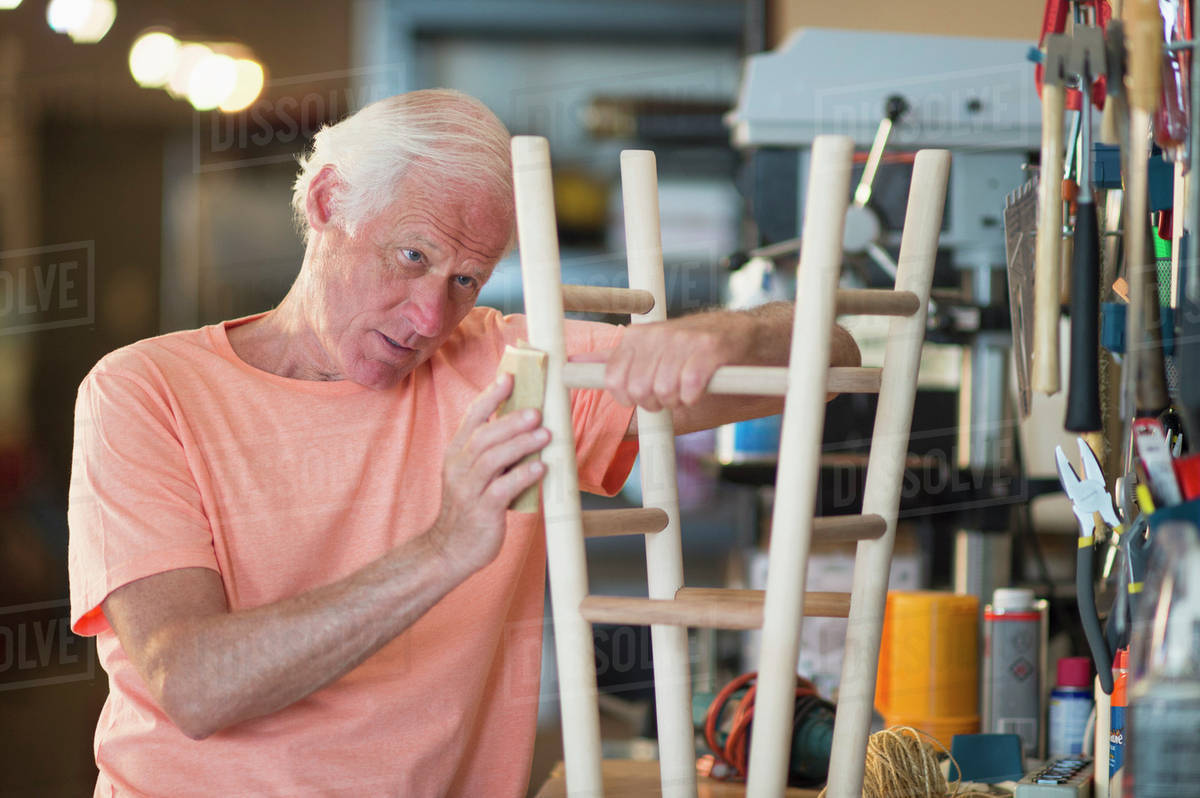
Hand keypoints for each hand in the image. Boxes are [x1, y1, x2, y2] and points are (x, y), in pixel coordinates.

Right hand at [425, 374, 549, 575]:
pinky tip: (540, 468)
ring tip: (545, 435)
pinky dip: (522, 476)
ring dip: (520, 444)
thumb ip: (493, 451)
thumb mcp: (473, 473)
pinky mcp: (482, 511)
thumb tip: (526, 426)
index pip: (472, 418)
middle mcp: (458, 467)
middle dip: (511, 420)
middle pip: (484, 436)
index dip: (491, 397)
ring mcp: (468, 490)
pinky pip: (502, 489)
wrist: (450, 549)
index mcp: (456, 453)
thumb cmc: (469, 507)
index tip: (509, 378)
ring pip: (492, 460)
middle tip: (536, 411)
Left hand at [570, 312, 751, 411]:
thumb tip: (572, 368)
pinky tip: (703, 388)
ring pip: (663, 390)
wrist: (755, 345)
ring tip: (690, 389)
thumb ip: (615, 367)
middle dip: (656, 403)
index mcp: (637, 338)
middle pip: (637, 390)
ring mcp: (683, 338)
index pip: (611, 378)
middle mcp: (656, 334)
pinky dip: (696, 396)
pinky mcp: (710, 347)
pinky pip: (689, 386)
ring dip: (679, 401)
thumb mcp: (655, 364)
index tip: (644, 398)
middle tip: (674, 395)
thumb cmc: (702, 363)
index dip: (627, 398)